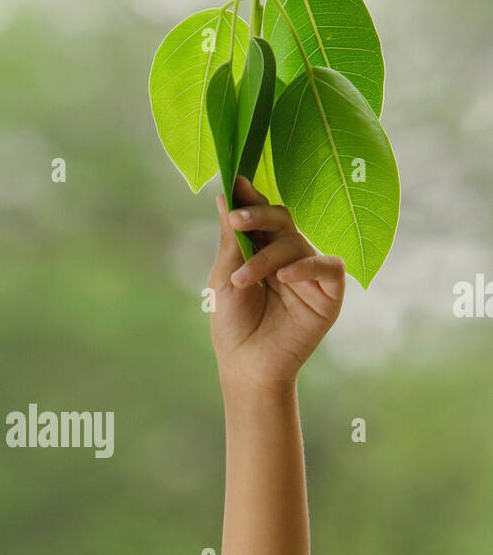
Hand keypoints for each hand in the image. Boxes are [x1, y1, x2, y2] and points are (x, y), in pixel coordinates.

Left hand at [207, 176, 346, 391]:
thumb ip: (230, 238)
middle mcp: (289, 257)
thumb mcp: (224, 278)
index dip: (251, 200)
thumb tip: (225, 195)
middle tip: (238, 220)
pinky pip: (330, 267)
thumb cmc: (232, 324)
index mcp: (264, 249)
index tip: (234, 188)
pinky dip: (307, 266)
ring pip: (297, 243)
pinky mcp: (329, 294)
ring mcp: (310, 274)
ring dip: (267, 257)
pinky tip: (284, 278)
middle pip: (282, 220)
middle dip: (259, 216)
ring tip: (242, 281)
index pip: (263, 216)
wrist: (246, 366)